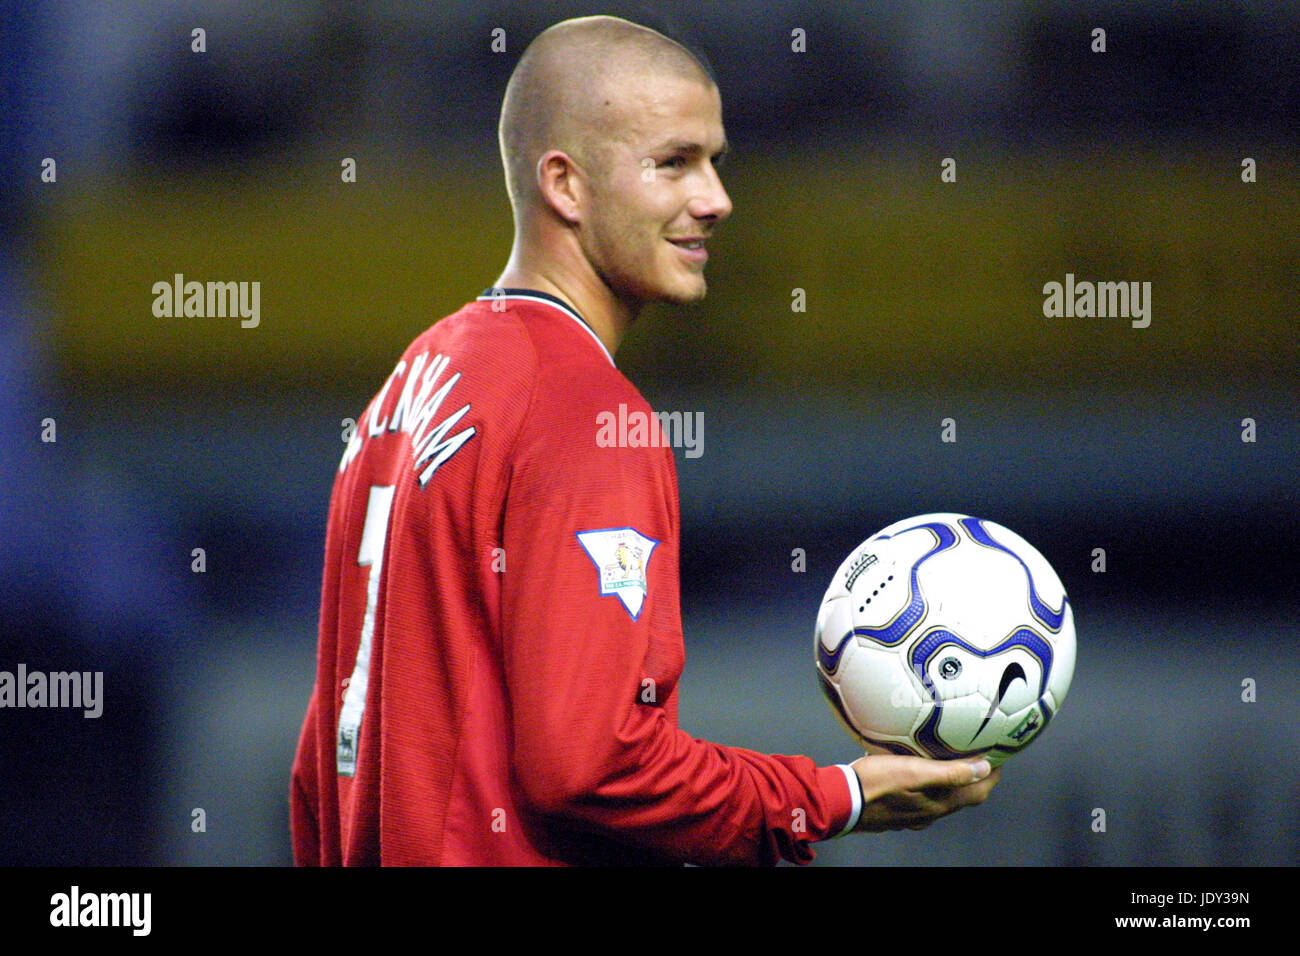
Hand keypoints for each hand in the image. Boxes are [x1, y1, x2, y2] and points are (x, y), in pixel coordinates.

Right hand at [850, 753, 1000, 831]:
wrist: (842, 801)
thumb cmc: (875, 783)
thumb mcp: (914, 771)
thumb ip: (949, 772)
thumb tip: (982, 768)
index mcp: (939, 803)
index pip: (978, 792)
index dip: (991, 776)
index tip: (998, 758)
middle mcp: (930, 813)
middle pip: (963, 797)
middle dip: (975, 778)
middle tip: (979, 756)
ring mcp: (913, 815)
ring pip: (943, 799)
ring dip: (954, 782)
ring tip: (952, 760)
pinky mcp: (898, 811)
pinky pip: (924, 798)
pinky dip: (933, 786)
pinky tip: (920, 773)